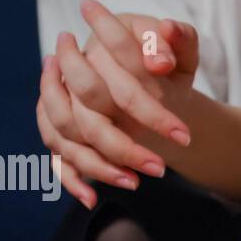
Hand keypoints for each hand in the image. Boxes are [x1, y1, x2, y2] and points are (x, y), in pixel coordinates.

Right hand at [36, 0, 199, 207]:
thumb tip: (160, 61)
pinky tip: (92, 199)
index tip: (184, 136)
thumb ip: (179, 41)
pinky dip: (70, 180)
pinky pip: (56, 157)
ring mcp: (62, 104)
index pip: (123, 86)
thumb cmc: (163, 58)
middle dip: (124, 147)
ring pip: (67, 137)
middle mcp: (73, 76)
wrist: (144, 71)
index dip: (153, 112)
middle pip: (88, 114)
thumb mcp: (180, 48)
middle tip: (159, 169)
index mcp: (101, 49)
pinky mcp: (60, 130)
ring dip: (99, 165)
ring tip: (134, 183)